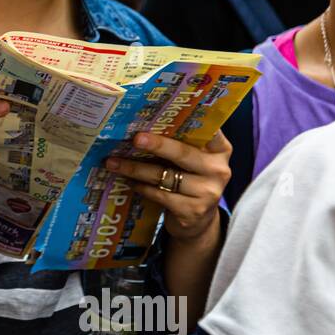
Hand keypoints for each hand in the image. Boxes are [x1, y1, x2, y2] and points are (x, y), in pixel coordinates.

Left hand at [105, 130, 231, 242]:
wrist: (199, 221)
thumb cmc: (190, 180)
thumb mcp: (194, 161)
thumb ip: (182, 144)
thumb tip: (144, 125)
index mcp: (220, 150)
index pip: (208, 129)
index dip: (187, 121)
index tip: (165, 113)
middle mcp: (218, 169)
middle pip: (182, 153)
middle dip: (156, 144)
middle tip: (135, 138)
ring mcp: (208, 192)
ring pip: (165, 175)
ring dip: (136, 168)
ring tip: (114, 162)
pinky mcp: (193, 211)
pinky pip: (160, 194)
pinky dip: (141, 187)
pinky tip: (129, 181)